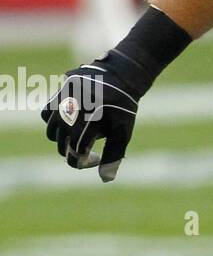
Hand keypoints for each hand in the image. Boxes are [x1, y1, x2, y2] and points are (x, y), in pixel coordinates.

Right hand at [41, 51, 142, 182]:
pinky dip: (54, 122)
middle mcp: (71, 113)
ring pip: (51, 132)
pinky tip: (69, 122)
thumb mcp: (122, 132)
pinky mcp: (56, 94)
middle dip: (74, 151)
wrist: (119, 75)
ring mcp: (61, 102)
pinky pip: (46, 115)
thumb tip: (105, 179)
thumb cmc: (123, 108)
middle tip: (90, 149)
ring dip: (62, 139)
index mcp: (88, 124)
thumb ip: (113, 156)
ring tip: (78, 136)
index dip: (84, 162)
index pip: (75, 154)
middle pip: (63, 145)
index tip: (94, 158)